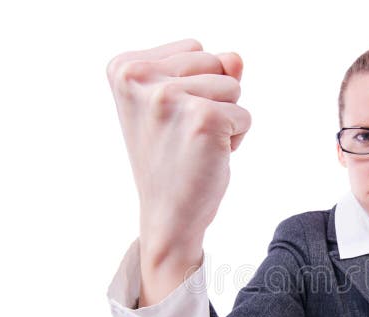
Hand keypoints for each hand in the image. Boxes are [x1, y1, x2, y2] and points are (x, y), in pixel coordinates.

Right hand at [106, 38, 250, 258]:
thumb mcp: (180, 105)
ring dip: (225, 119)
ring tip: (195, 145)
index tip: (171, 119)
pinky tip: (208, 157)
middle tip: (185, 135)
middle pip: (215, 62)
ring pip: (232, 86)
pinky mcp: (203, 119)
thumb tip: (235, 58)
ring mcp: (170, 97)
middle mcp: (140, 77)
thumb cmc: (172, 159)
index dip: (195, 86)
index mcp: (123, 68)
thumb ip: (207, 71)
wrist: (167, 214)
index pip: (193, 49)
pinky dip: (236, 138)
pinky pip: (244, 114)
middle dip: (213, 99)